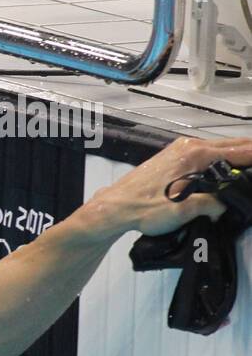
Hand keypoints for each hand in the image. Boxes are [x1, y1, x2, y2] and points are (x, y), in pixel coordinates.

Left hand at [87, 136, 251, 238]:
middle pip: (234, 144)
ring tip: (248, 165)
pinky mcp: (175, 157)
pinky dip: (224, 156)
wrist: (115, 208)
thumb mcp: (184, 211)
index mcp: (196, 155)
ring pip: (221, 147)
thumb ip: (212, 204)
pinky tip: (228, 167)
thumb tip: (226, 205)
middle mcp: (189, 147)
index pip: (241, 151)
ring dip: (239, 154)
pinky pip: (208, 152)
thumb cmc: (142, 207)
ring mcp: (181, 150)